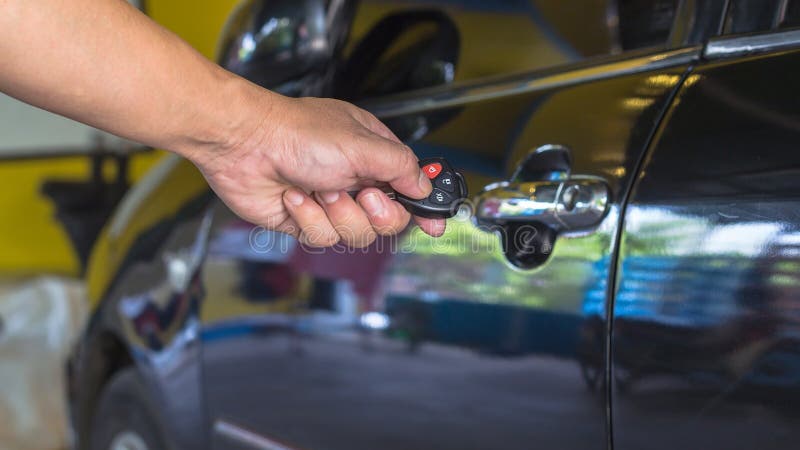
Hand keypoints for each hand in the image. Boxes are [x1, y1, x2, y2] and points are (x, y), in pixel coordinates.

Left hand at [193, 94, 445, 246]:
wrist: (244, 145)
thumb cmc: (297, 134)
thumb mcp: (362, 144)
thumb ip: (401, 167)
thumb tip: (424, 186)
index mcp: (373, 153)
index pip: (410, 184)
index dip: (424, 206)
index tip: (435, 224)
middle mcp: (354, 178)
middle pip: (388, 219)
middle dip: (375, 212)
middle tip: (362, 194)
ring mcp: (329, 201)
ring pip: (356, 234)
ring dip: (336, 213)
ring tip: (317, 188)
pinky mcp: (305, 220)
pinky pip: (322, 238)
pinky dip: (308, 218)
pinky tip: (294, 196)